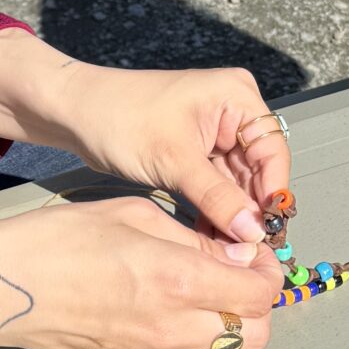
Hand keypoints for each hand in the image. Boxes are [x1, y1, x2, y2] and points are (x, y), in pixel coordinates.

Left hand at [0, 36, 293, 245]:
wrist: (75, 113)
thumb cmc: (119, 117)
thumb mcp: (173, 160)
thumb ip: (217, 197)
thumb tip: (254, 231)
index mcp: (236, 97)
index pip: (273, 150)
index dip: (273, 192)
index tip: (270, 231)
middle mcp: (232, 111)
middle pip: (259, 169)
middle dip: (252, 209)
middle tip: (250, 250)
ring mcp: (215, 132)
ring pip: (239, 182)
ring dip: (234, 215)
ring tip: (231, 251)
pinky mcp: (197, 152)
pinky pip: (218, 186)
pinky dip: (216, 210)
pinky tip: (214, 239)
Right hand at [0, 196, 277, 348]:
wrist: (6, 287)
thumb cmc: (61, 240)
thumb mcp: (135, 215)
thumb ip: (194, 238)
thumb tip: (238, 254)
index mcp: (177, 279)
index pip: (259, 294)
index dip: (267, 273)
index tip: (252, 257)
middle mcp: (173, 328)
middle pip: (253, 335)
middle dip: (257, 307)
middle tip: (237, 281)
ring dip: (237, 344)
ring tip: (218, 315)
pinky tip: (193, 344)